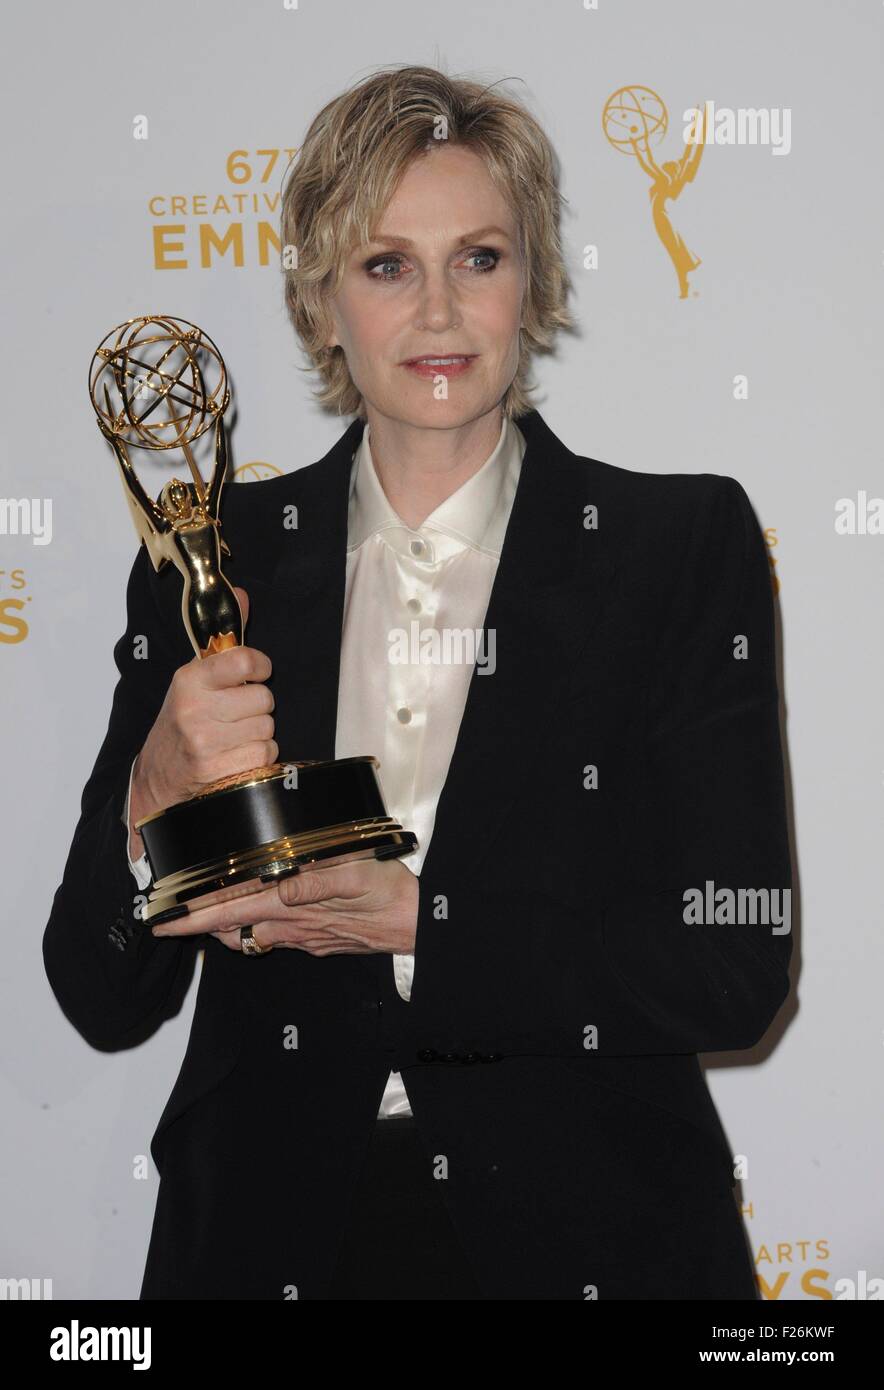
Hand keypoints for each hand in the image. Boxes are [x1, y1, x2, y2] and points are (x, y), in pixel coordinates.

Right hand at [129, 588, 276, 853]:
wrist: (158, 778)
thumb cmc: (182, 723)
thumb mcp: (195, 678)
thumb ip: (224, 638)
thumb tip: (241, 593)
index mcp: (189, 680)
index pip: (244, 660)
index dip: (259, 666)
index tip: (254, 673)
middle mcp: (194, 709)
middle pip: (264, 698)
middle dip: (256, 707)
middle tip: (234, 714)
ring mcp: (205, 743)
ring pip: (268, 727)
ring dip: (258, 734)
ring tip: (232, 737)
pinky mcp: (218, 771)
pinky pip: (265, 754)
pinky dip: (257, 757)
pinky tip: (235, 756)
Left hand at [151, 857, 418, 955]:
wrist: (420, 926)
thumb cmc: (390, 893)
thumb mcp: (356, 874)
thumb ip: (314, 879)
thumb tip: (278, 880)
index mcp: (293, 905)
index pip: (231, 908)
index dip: (194, 913)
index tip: (163, 918)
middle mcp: (291, 927)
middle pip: (231, 928)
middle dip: (196, 926)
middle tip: (166, 924)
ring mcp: (303, 938)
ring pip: (250, 936)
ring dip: (224, 929)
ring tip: (203, 918)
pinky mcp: (317, 941)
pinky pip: (274, 938)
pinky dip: (254, 928)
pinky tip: (258, 917)